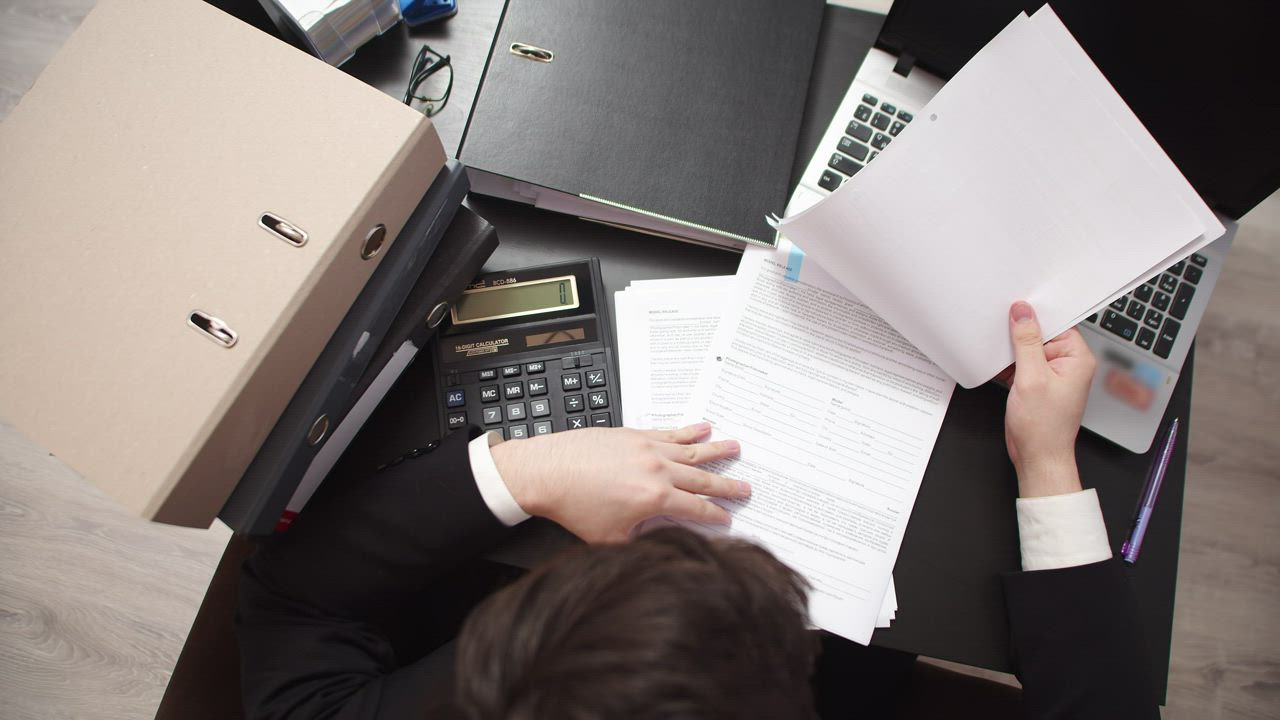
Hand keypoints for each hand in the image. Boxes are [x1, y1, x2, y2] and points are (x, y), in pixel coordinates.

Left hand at [489, 422, 749, 542]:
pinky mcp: (635, 434)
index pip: (697, 509)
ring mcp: (647, 449)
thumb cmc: (574, 506)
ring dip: (717, 451)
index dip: (715, 516)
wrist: (547, 471)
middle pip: (702, 479)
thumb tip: (662, 539)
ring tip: (736, 448)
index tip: (728, 519)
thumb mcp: (611, 537)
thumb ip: (642, 539)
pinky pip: (671, 432)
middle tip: (746, 488)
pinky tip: (704, 428)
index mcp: (655, 499)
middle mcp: (657, 471)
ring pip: (692, 450)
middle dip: (727, 486)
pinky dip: (689, 431)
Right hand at [1001, 301, 1095, 496]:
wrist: (1038, 457)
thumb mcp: (1031, 377)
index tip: (1016, 308)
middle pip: (1042, 334)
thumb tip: (1023, 312)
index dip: (1037, 315)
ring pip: (1028, 349)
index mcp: (1077, 358)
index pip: (1058, 323)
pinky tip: (999, 370)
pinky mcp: (1037, 383)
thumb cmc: (1043, 427)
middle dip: (1020, 335)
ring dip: (1012, 352)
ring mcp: (1052, 374)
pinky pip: (1022, 364)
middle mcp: (1068, 364)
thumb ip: (1026, 342)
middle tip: (1002, 332)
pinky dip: (1008, 365)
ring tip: (1002, 358)